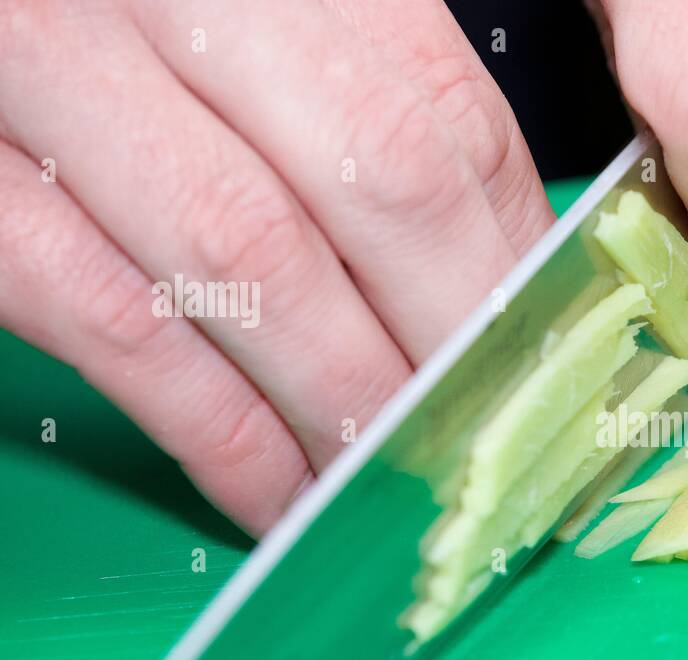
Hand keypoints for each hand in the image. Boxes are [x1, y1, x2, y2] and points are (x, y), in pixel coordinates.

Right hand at [0, 0, 552, 535]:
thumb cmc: (140, 21)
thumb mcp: (266, 14)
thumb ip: (370, 104)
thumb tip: (495, 256)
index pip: (451, 123)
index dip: (513, 264)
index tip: (545, 365)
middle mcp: (184, 1)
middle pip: (384, 189)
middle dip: (450, 347)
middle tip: (485, 447)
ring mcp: (58, 78)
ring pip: (256, 270)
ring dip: (346, 410)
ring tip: (394, 492)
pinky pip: (121, 330)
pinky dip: (221, 436)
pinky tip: (279, 498)